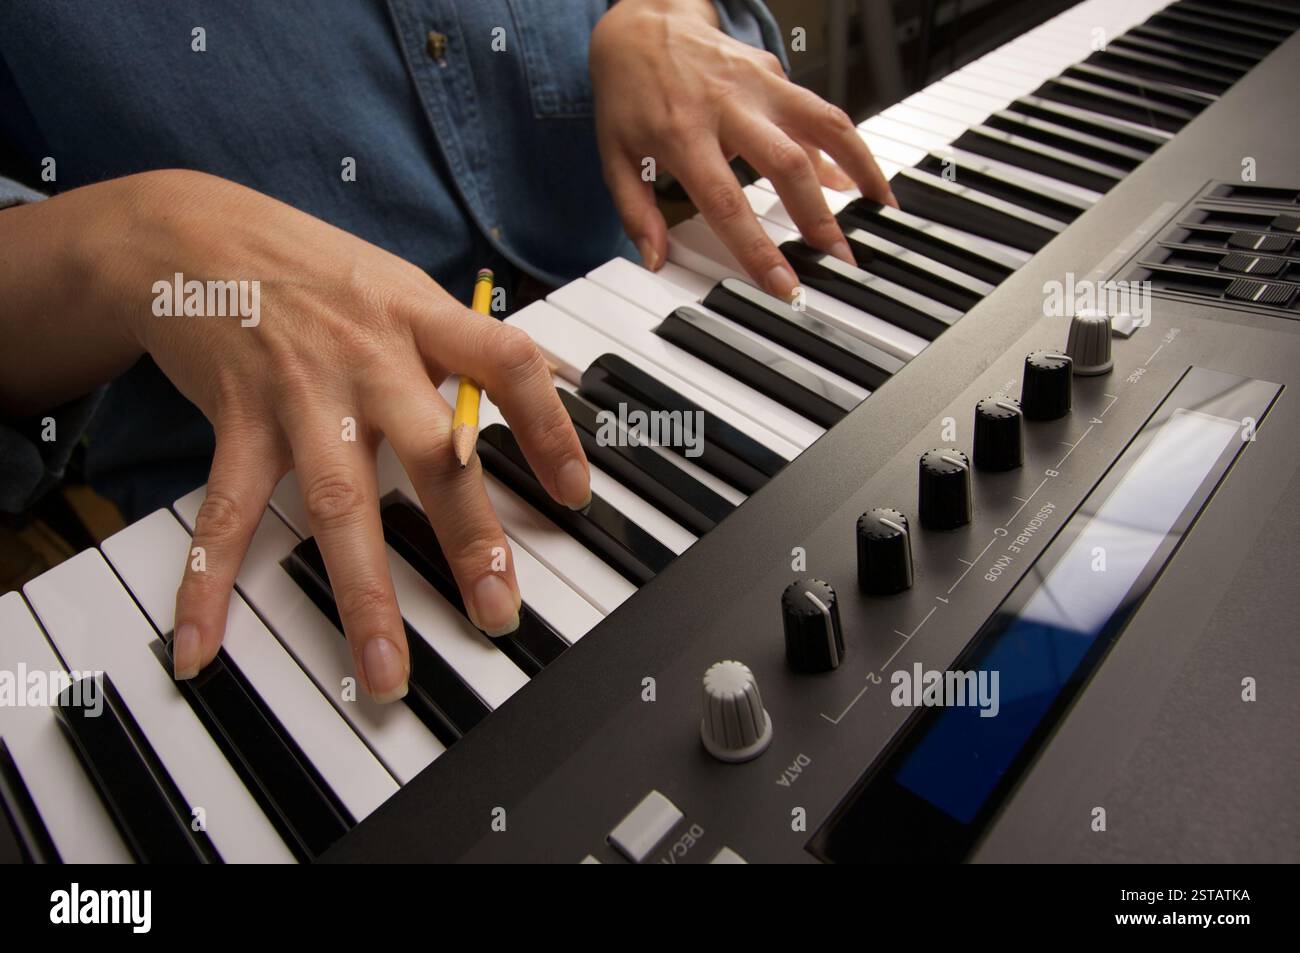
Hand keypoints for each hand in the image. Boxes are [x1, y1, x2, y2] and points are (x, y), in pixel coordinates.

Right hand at [100, 170, 589, 699]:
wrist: (191, 232)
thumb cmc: (312, 267)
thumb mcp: (400, 287)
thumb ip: (463, 340)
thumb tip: (546, 375)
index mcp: (420, 318)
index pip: (507, 364)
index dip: (549, 427)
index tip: (576, 493)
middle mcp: (367, 356)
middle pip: (432, 453)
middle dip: (469, 538)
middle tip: (499, 610)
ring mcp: (300, 393)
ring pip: (340, 502)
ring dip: (363, 594)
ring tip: (384, 670)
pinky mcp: (236, 420)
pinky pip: (227, 513)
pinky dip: (209, 584)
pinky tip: (202, 646)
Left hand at [590, 0, 896, 298]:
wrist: (640, 25)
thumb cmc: (628, 93)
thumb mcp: (615, 155)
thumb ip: (636, 211)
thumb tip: (655, 259)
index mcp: (683, 134)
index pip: (726, 203)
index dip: (758, 249)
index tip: (784, 283)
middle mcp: (727, 105)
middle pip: (787, 166)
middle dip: (819, 219)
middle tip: (840, 261)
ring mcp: (757, 84)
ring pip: (822, 124)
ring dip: (858, 168)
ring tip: (880, 210)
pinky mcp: (776, 72)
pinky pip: (817, 111)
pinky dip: (844, 145)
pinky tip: (856, 178)